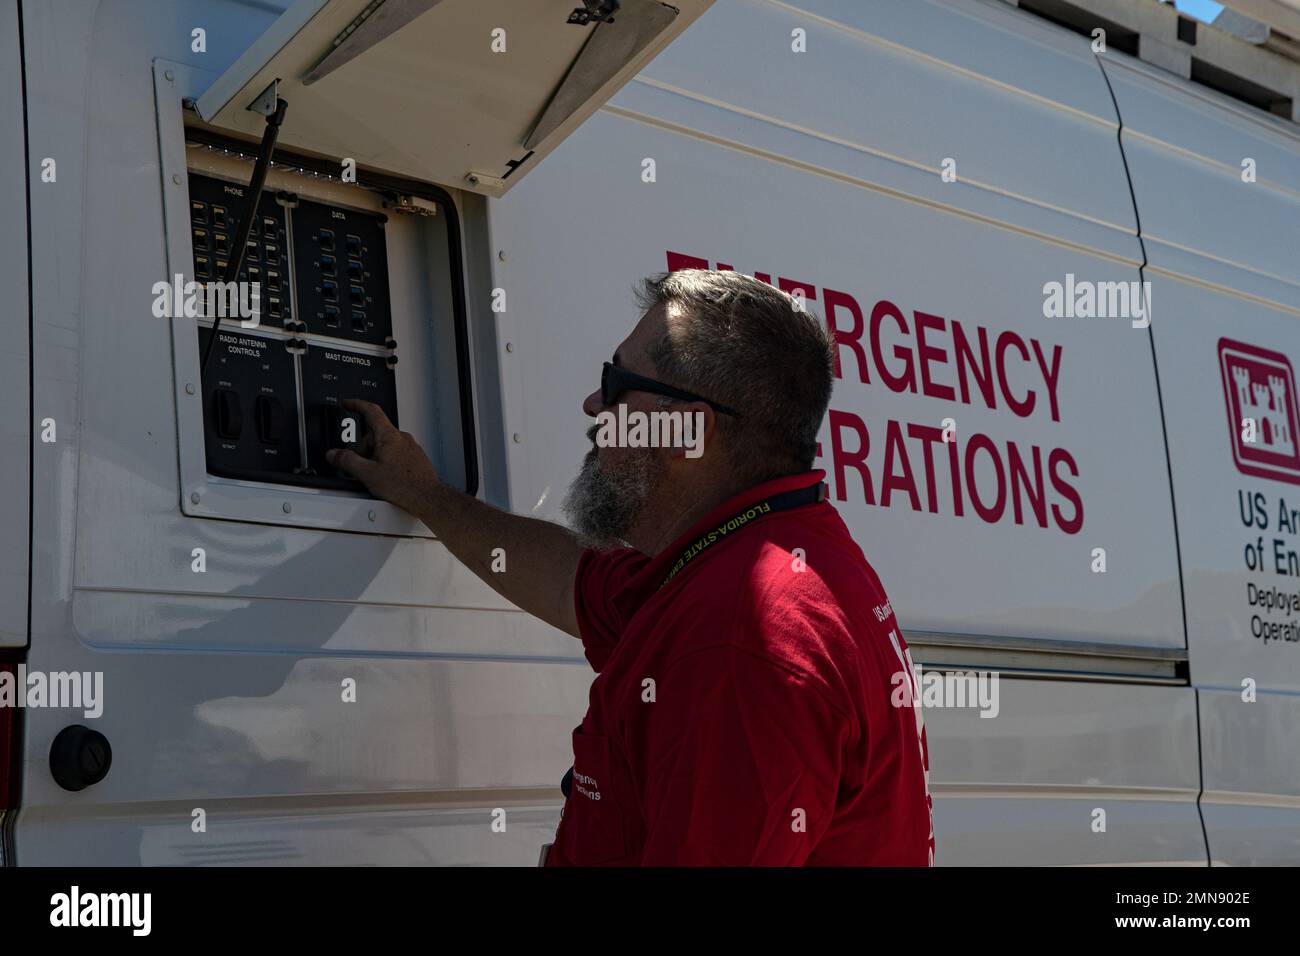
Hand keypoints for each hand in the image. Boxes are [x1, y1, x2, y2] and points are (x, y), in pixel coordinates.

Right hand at [326, 399, 439, 517]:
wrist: (427, 497)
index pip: (371, 411)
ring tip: (375, 475)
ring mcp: (410, 447)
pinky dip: (386, 461)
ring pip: (385, 445)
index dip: (357, 405)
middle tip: (358, 465)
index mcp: (389, 436)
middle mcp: (402, 438)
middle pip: (375, 433)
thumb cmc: (404, 485)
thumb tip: (335, 454)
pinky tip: (386, 477)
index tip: (348, 403)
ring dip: (375, 456)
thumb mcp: (367, 474)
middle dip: (363, 447)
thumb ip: (347, 461)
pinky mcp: (415, 457)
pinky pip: (395, 453)